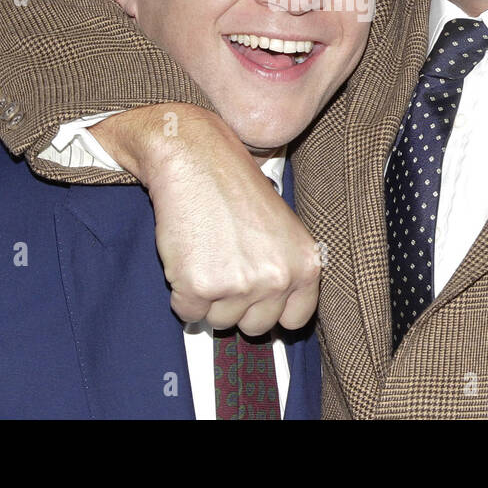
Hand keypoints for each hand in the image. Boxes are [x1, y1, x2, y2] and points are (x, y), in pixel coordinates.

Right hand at [91, 104, 320, 334]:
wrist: (196, 160)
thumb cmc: (234, 187)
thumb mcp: (283, 227)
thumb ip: (285, 270)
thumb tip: (274, 315)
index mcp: (305, 265)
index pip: (294, 320)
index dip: (270, 309)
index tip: (256, 296)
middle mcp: (278, 278)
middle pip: (254, 326)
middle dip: (237, 304)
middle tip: (225, 263)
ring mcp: (239, 285)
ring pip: (219, 321)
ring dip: (208, 297)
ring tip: (207, 253)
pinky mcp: (200, 287)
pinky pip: (187, 312)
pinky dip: (181, 292)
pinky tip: (187, 257)